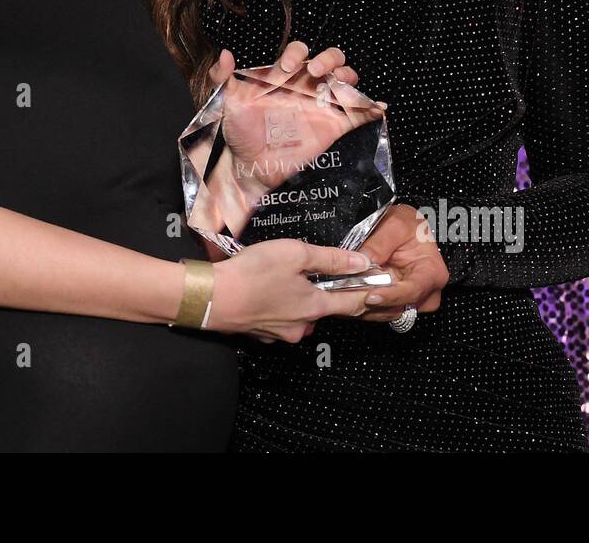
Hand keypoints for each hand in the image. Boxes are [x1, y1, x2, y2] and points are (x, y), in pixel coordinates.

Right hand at [207, 240, 378, 342]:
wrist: (210, 298)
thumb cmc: (253, 273)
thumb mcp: (296, 254)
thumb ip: (330, 259)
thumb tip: (361, 262)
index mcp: (314, 306)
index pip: (352, 302)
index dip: (366, 291)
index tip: (378, 284)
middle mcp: (301, 326)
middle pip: (323, 308)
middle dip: (324, 292)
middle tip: (316, 272)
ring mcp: (279, 333)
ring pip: (299, 315)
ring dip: (298, 299)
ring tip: (285, 278)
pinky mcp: (260, 333)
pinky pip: (277, 319)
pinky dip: (277, 306)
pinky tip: (265, 291)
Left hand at [208, 42, 380, 192]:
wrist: (249, 168)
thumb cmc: (239, 133)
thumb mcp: (227, 104)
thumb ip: (222, 78)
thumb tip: (224, 55)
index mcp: (284, 77)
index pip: (298, 52)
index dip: (296, 52)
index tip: (286, 67)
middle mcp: (306, 87)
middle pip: (330, 59)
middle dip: (329, 58)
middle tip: (317, 71)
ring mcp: (322, 105)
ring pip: (346, 79)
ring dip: (348, 75)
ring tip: (341, 83)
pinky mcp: (334, 127)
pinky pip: (359, 113)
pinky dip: (372, 107)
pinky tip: (378, 107)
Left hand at [356, 203, 447, 322]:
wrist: (405, 228)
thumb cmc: (408, 225)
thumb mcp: (396, 224)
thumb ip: (380, 242)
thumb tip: (364, 259)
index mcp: (432, 272)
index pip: (414, 291)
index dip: (391, 296)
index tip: (371, 296)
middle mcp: (426, 291)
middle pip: (401, 307)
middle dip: (376, 304)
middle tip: (352, 293)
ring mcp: (410, 299)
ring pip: (388, 313)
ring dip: (368, 306)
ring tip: (348, 291)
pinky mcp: (396, 302)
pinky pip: (380, 311)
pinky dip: (365, 306)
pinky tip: (351, 295)